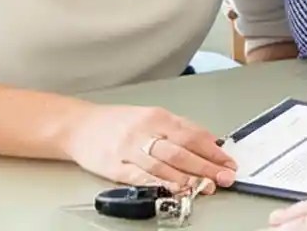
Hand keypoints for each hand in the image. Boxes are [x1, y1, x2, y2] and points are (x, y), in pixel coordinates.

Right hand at [61, 103, 236, 193]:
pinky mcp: (114, 167)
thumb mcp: (150, 116)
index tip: (228, 162)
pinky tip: (174, 190)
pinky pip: (140, 177)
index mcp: (157, 116)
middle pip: (181, 151)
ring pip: (163, 165)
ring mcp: (128, 149)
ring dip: (187, 178)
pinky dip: (160, 184)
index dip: (213, 149)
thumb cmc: (118, 122)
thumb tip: (208, 143)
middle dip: (206, 166)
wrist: (79, 125)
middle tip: (224, 177)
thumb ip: (177, 129)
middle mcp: (144, 131)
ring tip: (205, 187)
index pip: (191, 133)